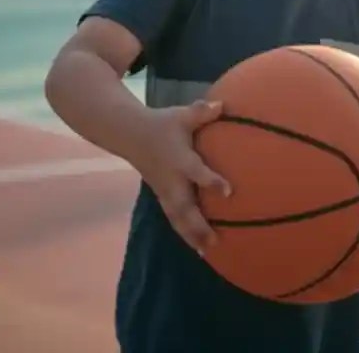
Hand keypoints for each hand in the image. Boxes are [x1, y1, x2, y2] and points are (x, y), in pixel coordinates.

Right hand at [132, 99, 231, 254]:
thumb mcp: (181, 115)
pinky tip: (197, 247)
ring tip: (207, 252)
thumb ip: (202, 112)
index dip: (211, 182)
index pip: (195, 172)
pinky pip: (173, 218)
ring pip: (177, 218)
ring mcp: (164, 190)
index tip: (229, 192)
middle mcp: (171, 179)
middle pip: (184, 207)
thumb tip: (223, 105)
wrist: (129, 134)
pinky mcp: (162, 196)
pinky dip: (184, 234)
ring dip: (191, 235)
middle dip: (198, 225)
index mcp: (178, 159)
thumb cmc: (161, 124)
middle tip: (215, 241)